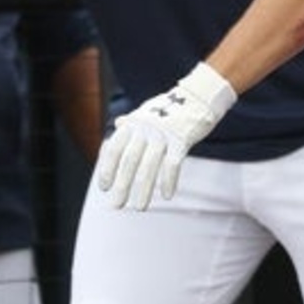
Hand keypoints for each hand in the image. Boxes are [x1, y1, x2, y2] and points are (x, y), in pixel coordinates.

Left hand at [96, 61, 237, 208]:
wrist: (199, 96)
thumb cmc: (172, 106)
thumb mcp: (148, 110)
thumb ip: (132, 121)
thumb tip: (118, 123)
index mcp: (134, 123)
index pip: (115, 148)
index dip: (107, 168)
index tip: (104, 187)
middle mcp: (146, 128)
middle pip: (130, 161)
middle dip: (122, 185)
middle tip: (116, 205)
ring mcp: (164, 134)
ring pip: (150, 166)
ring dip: (144, 189)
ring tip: (139, 207)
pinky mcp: (182, 140)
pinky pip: (173, 164)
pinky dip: (169, 181)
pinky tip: (167, 196)